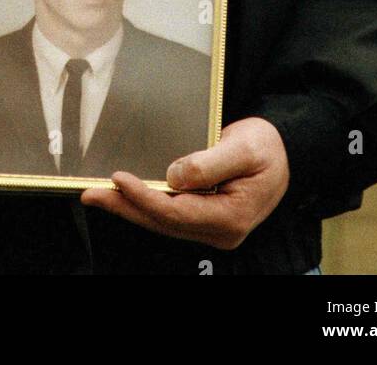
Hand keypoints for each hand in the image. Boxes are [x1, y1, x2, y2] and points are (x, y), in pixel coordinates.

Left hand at [79, 117, 289, 248]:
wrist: (285, 152)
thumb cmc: (266, 146)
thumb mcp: (244, 148)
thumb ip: (209, 163)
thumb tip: (173, 176)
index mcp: (231, 217)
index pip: (177, 211)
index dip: (144, 196)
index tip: (118, 179)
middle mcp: (221, 230)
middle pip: (163, 222)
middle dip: (125, 207)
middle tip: (90, 195)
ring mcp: (213, 228)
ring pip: (163, 221)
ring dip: (130, 208)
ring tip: (97, 196)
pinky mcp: (206, 219)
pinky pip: (170, 216)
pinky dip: (145, 205)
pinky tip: (125, 197)